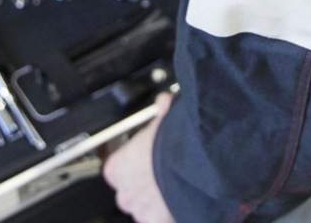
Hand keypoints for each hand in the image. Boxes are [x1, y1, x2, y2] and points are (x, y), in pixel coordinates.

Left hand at [102, 91, 177, 222]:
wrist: (193, 168)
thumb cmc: (173, 146)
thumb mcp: (164, 120)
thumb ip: (161, 110)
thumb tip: (164, 100)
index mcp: (117, 168)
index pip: (117, 170)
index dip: (133, 165)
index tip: (145, 160)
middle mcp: (124, 193)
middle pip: (129, 194)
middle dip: (144, 187)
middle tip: (163, 176)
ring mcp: (140, 211)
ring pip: (145, 210)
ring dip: (157, 203)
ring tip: (175, 190)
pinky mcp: (157, 222)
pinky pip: (159, 220)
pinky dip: (169, 215)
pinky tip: (181, 202)